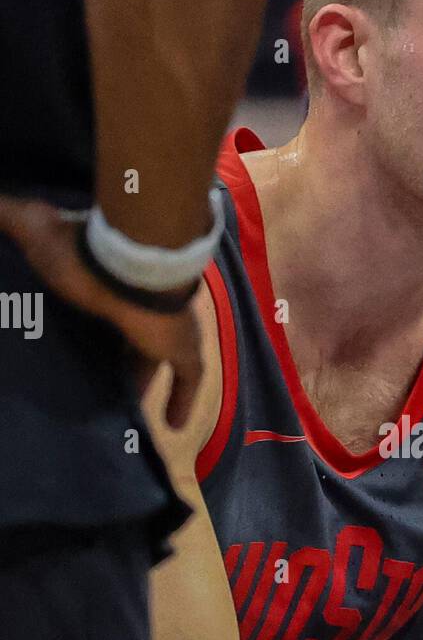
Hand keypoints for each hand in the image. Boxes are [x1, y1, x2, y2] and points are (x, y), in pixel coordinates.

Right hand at [0, 194, 202, 426]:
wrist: (134, 259)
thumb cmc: (84, 251)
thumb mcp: (33, 225)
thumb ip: (8, 213)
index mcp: (110, 282)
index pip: (103, 307)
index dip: (94, 324)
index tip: (78, 343)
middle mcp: (141, 306)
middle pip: (129, 338)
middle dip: (118, 358)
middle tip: (95, 384)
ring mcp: (168, 329)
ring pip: (157, 361)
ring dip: (144, 382)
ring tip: (123, 410)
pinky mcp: (184, 350)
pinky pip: (188, 381)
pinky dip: (182, 402)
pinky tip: (172, 426)